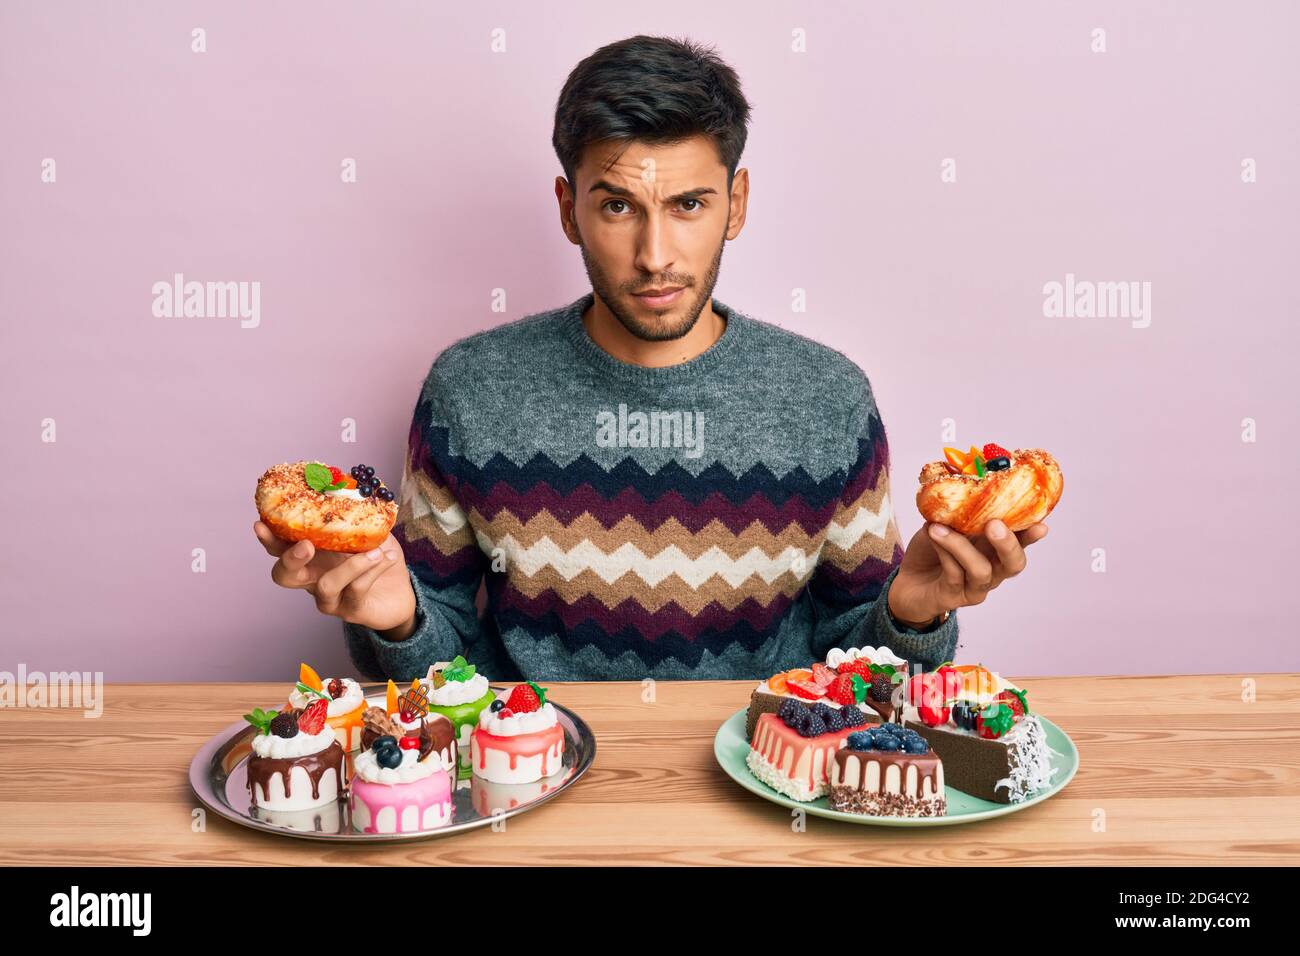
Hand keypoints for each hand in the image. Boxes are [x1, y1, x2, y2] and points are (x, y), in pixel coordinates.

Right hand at [254, 521, 416, 637]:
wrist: (401, 590)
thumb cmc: (378, 556)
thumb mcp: (368, 529)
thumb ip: (356, 512)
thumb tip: (352, 484)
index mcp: (310, 556)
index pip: (279, 548)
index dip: (267, 538)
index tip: (260, 523)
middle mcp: (313, 578)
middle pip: (283, 575)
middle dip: (290, 559)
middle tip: (307, 545)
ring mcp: (329, 598)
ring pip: (326, 585)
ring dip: (351, 566)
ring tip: (375, 552)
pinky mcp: (350, 610)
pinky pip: (356, 590)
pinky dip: (373, 570)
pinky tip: (387, 558)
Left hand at [887, 519, 1048, 625]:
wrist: (905, 582)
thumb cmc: (931, 549)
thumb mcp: (945, 522)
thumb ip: (958, 509)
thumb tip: (963, 479)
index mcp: (995, 550)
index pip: (1022, 543)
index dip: (1032, 535)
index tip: (1041, 525)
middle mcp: (992, 571)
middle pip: (1014, 564)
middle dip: (1008, 544)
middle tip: (994, 525)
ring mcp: (974, 587)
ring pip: (981, 570)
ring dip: (961, 546)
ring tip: (939, 527)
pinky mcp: (953, 598)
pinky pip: (954, 574)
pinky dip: (943, 552)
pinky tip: (932, 534)